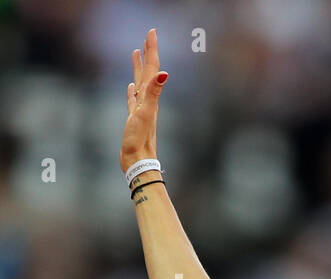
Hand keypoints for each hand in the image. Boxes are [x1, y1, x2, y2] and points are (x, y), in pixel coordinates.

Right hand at [119, 27, 167, 173]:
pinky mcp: (134, 118)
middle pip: (148, 71)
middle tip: (147, 36)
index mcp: (150, 96)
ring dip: (139, 68)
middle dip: (148, 53)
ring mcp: (141, 108)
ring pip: (140, 83)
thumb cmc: (140, 138)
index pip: (153, 68)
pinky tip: (130, 87)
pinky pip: (133, 99)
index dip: (152, 50)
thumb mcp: (146, 112)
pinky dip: (132, 90)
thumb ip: (154, 92)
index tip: (152, 32)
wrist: (138, 160)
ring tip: (136, 54)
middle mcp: (147, 100)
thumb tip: (165, 73)